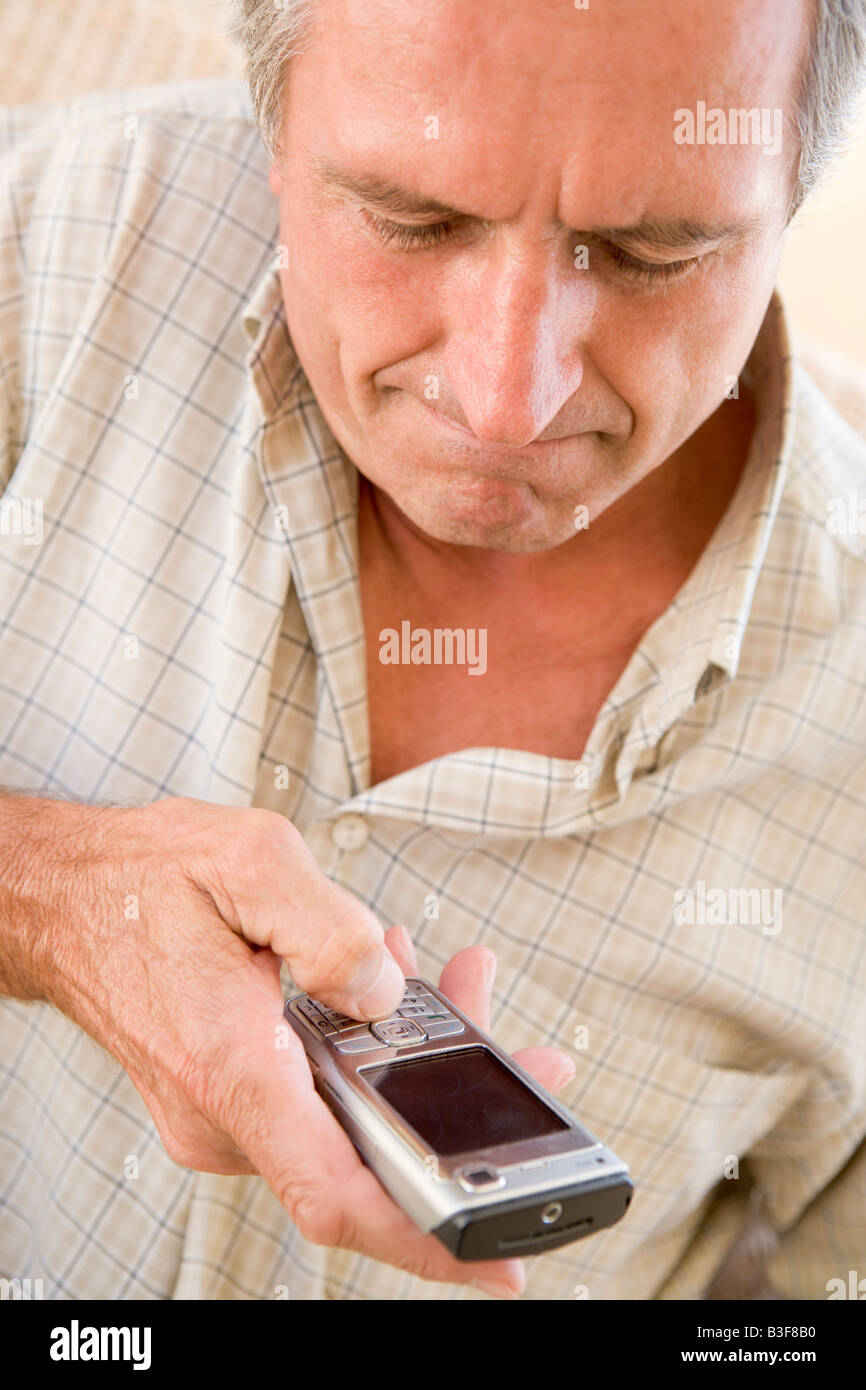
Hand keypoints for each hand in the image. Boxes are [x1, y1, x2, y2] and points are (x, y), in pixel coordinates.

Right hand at [21, 793, 574, 1296]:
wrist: (63, 899)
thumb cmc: (139, 881)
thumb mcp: (250, 862)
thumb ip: (332, 929)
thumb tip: (384, 992)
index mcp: (230, 1070)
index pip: (338, 1194)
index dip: (426, 1236)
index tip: (496, 1257)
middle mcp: (224, 1113)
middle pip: (367, 1145)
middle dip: (457, 1101)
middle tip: (529, 1059)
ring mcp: (225, 1111)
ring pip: (348, 1114)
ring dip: (414, 1057)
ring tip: (460, 983)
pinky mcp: (230, 1093)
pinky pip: (319, 1091)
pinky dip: (366, 1047)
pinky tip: (388, 983)